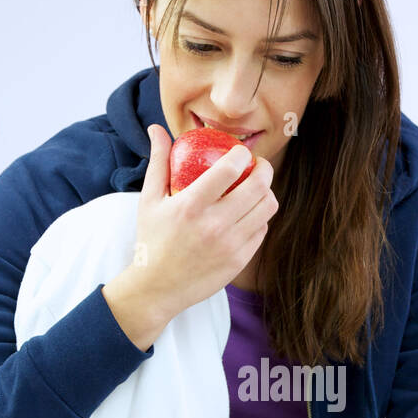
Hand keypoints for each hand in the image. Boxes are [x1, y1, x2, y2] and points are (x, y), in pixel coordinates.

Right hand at [125, 124, 278, 319]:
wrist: (157, 288)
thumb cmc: (152, 240)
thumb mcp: (149, 200)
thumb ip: (158, 161)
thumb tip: (157, 128)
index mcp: (190, 206)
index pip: (230, 169)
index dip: (243, 154)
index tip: (241, 153)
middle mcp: (214, 225)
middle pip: (259, 186)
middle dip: (264, 168)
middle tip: (257, 166)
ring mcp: (230, 245)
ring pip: (268, 208)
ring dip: (267, 192)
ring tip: (256, 188)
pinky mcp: (239, 260)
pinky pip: (262, 230)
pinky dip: (260, 217)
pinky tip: (250, 213)